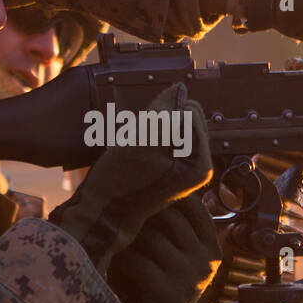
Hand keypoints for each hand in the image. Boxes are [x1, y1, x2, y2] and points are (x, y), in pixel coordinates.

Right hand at [50, 83, 212, 274]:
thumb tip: (179, 88)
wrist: (101, 213)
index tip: (145, 135)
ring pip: (170, 127)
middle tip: (139, 144)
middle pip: (184, 118)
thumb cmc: (119, 183)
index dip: (163, 114)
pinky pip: (161, 138)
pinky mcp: (171, 169)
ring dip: (150, 130)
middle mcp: (199, 167)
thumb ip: (166, 112)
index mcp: (201, 162)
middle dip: (159, 122)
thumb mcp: (142, 140)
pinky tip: (134, 154)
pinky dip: (146, 139)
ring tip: (135, 150)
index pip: (190, 111)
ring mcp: (185, 169)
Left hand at [56, 194, 221, 302]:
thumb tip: (146, 169)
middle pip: (167, 214)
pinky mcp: (169, 297)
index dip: (160, 188)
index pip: (190, 200)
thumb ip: (165, 219)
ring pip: (149, 236)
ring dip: (123, 235)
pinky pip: (137, 261)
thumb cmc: (149, 281)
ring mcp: (191, 279)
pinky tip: (110, 264)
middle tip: (109, 210)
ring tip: (109, 239)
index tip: (134, 183)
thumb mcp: (165, 248)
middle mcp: (208, 260)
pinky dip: (119, 260)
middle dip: (135, 211)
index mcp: (211, 244)